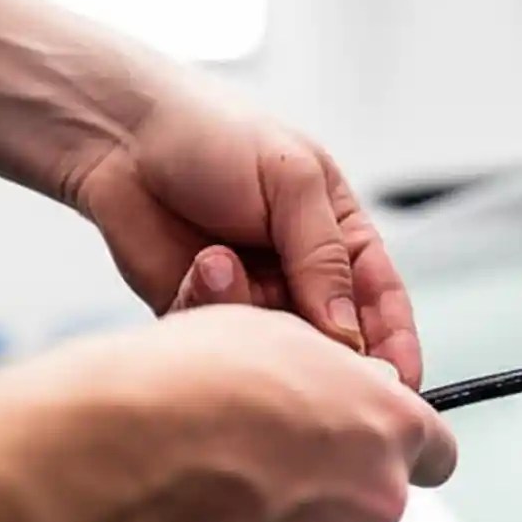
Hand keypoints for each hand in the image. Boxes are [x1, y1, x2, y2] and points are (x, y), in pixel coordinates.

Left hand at [65, 75, 423, 388]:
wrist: (121, 135)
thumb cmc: (214, 135)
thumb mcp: (293, 182)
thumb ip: (325, 259)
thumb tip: (350, 334)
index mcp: (341, 239)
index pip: (384, 304)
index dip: (397, 347)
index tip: (401, 387)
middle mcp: (302, 276)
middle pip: (336, 343)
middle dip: (329, 355)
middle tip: (317, 362)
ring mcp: (254, 299)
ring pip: (277, 349)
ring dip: (259, 319)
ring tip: (226, 261)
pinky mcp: (204, 315)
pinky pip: (220, 342)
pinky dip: (211, 306)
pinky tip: (201, 261)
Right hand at [77, 302, 454, 521]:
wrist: (126, 447)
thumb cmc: (196, 384)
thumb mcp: (284, 334)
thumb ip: (338, 373)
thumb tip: (353, 381)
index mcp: (390, 427)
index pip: (436, 451)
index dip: (399, 444)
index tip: (376, 442)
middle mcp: (375, 497)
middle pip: (374, 497)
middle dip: (336, 481)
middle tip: (274, 454)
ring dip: (293, 519)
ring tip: (231, 482)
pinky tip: (212, 516)